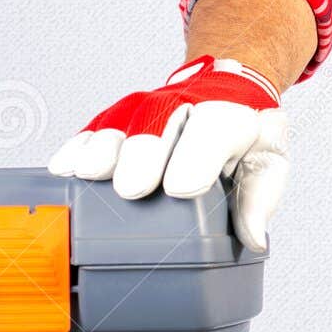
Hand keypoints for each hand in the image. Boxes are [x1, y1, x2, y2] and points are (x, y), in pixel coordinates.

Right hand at [48, 57, 286, 250]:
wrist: (229, 91)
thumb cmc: (246, 139)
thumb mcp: (266, 164)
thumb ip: (259, 200)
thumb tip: (254, 240)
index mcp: (229, 115)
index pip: (213, 128)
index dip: (196, 156)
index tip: (180, 189)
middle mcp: (186, 103)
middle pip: (160, 118)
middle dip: (143, 151)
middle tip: (130, 188)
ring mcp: (150, 107)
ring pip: (124, 118)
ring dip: (104, 146)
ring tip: (87, 174)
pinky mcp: (123, 115)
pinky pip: (98, 125)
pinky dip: (79, 144)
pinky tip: (64, 167)